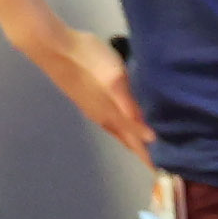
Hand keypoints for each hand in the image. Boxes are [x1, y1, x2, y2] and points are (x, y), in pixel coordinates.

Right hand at [19, 20, 152, 156]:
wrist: (53, 46)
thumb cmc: (86, 58)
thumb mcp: (114, 79)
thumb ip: (129, 107)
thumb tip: (149, 136)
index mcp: (112, 114)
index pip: (136, 142)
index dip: (149, 157)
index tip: (164, 172)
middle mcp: (103, 116)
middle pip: (127, 139)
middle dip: (144, 152)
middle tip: (162, 162)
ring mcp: (93, 108)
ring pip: (118, 131)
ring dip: (133, 140)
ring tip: (148, 146)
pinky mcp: (86, 99)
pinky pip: (112, 121)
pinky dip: (124, 127)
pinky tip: (127, 121)